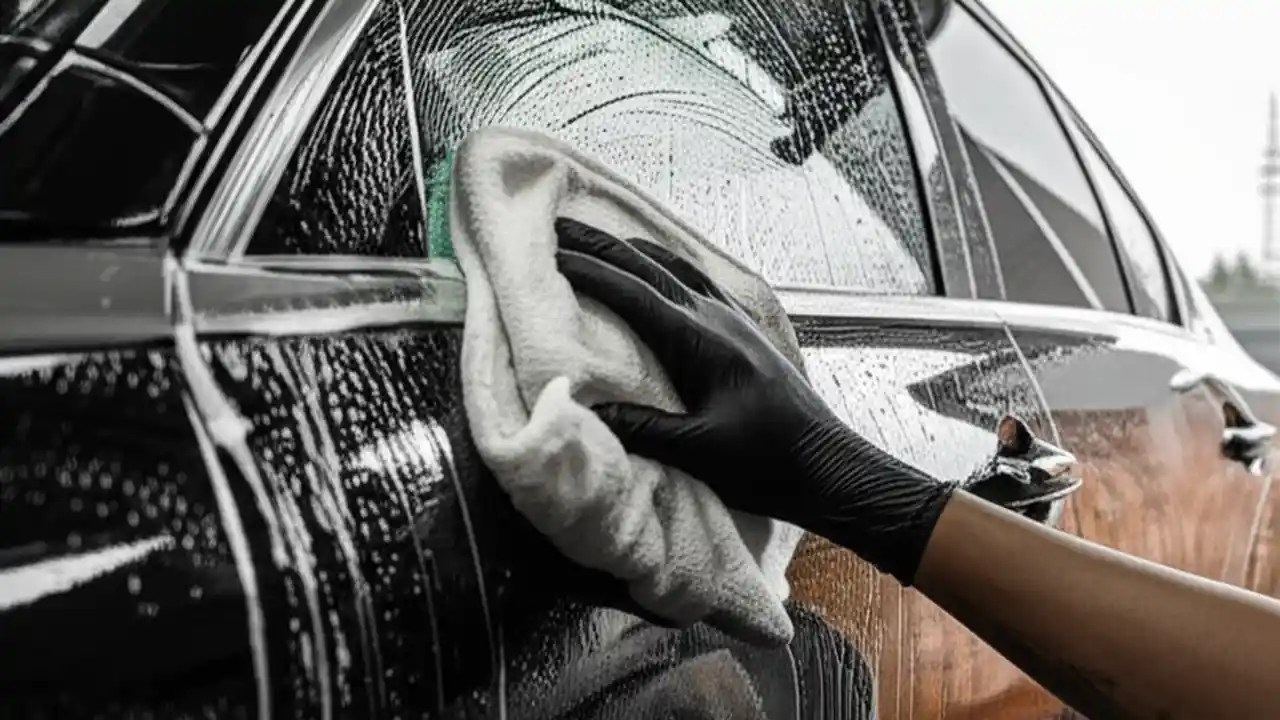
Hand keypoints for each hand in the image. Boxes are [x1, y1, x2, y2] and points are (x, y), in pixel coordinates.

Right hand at [555, 218, 954, 583]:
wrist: (828, 465)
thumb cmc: (767, 462)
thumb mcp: (698, 452)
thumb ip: (641, 430)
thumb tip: (584, 412)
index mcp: (700, 341)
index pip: (632, 294)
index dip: (588, 272)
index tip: (549, 255)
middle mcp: (717, 319)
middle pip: (650, 268)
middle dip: (601, 245)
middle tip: (560, 226)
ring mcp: (735, 321)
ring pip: (677, 268)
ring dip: (635, 251)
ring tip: (603, 240)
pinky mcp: (747, 333)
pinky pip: (700, 282)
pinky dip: (670, 266)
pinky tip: (665, 269)